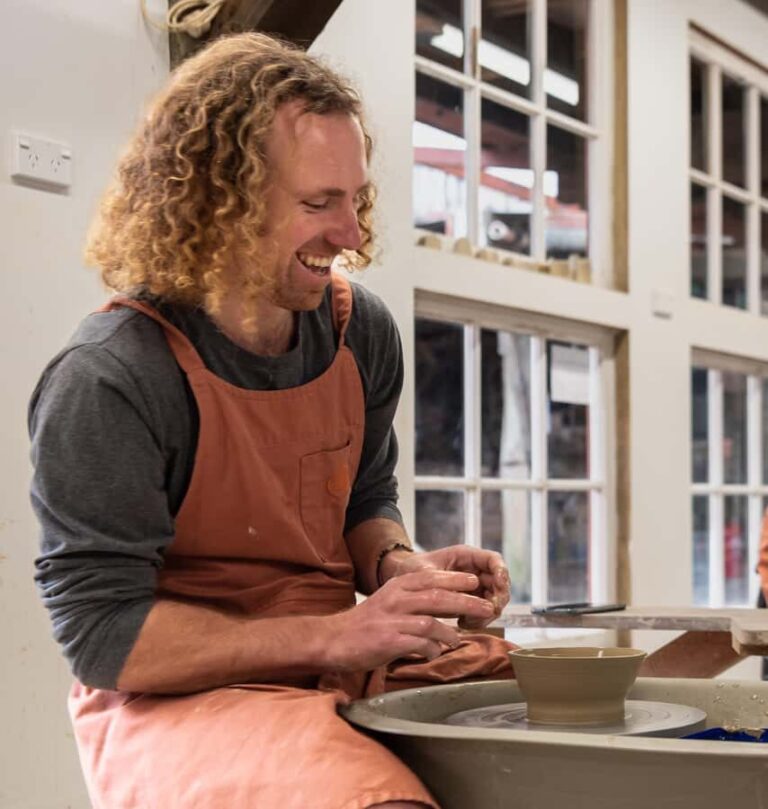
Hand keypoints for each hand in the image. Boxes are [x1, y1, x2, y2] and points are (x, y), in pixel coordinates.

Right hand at [321, 569, 495, 671]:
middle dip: (466, 602)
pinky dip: (433, 649)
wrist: (335, 639)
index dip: (455, 578)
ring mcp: (393, 619)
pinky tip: (434, 653)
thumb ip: (416, 599)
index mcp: (397, 586)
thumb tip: (449, 603)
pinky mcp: (389, 641)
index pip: (431, 577)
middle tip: (486, 608)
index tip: (475, 582)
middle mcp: (396, 598)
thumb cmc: (368, 623)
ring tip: (458, 639)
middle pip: (438, 596)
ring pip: (432, 622)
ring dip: (450, 633)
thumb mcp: (390, 600)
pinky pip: (421, 644)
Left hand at [379, 545, 509, 629]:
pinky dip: (479, 621)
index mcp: (465, 556)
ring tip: (468, 622)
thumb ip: (443, 578)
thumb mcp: (422, 571)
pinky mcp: (470, 603)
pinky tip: (462, 624)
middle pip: (500, 582)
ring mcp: (474, 588)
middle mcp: (474, 570)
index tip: (500, 587)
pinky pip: (484, 613)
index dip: (502, 572)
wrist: (400, 585)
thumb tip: (466, 586)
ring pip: (495, 600)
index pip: (493, 560)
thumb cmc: (410, 571)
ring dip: (488, 613)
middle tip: (487, 613)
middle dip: (497, 598)